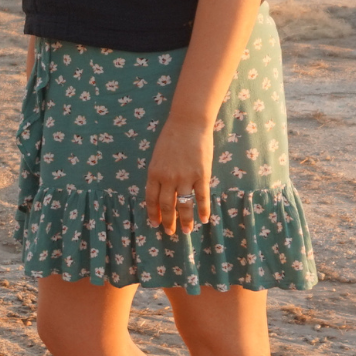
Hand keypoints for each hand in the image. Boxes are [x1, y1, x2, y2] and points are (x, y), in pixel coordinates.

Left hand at [145, 114, 214, 235]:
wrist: (188, 123)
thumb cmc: (171, 137)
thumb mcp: (158, 156)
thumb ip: (159, 174)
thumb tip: (161, 191)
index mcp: (154, 173)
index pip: (151, 199)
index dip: (153, 213)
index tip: (155, 223)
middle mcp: (168, 178)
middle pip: (167, 206)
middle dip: (168, 221)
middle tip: (170, 232)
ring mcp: (185, 177)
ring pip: (183, 205)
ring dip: (185, 221)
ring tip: (187, 231)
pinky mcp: (201, 175)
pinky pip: (201, 197)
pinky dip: (203, 210)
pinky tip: (205, 219)